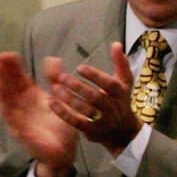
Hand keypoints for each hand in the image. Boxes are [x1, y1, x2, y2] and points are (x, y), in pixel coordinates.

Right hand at [0, 52, 77, 176]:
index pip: (19, 78)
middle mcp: (23, 104)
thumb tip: (52, 59)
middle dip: (3, 72)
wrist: (65, 152)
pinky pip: (10, 117)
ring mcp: (19, 117)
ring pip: (6, 99)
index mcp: (32, 96)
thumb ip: (56, 80)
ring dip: (0, 86)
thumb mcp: (62, 100)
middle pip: (10, 85)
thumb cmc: (62, 127)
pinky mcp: (20, 131)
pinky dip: (3, 105)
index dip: (13, 66)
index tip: (8, 53)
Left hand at [48, 42, 142, 156]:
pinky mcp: (94, 132)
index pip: (109, 84)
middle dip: (79, 87)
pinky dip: (64, 113)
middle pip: (96, 97)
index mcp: (121, 94)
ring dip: (70, 99)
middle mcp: (114, 108)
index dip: (94, 76)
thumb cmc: (121, 101)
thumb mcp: (125, 83)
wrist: (124, 132)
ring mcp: (104, 121)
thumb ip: (120, 63)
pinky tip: (52, 103)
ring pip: (86, 110)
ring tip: (55, 88)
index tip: (79, 68)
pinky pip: (77, 122)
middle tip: (62, 77)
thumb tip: (115, 44)